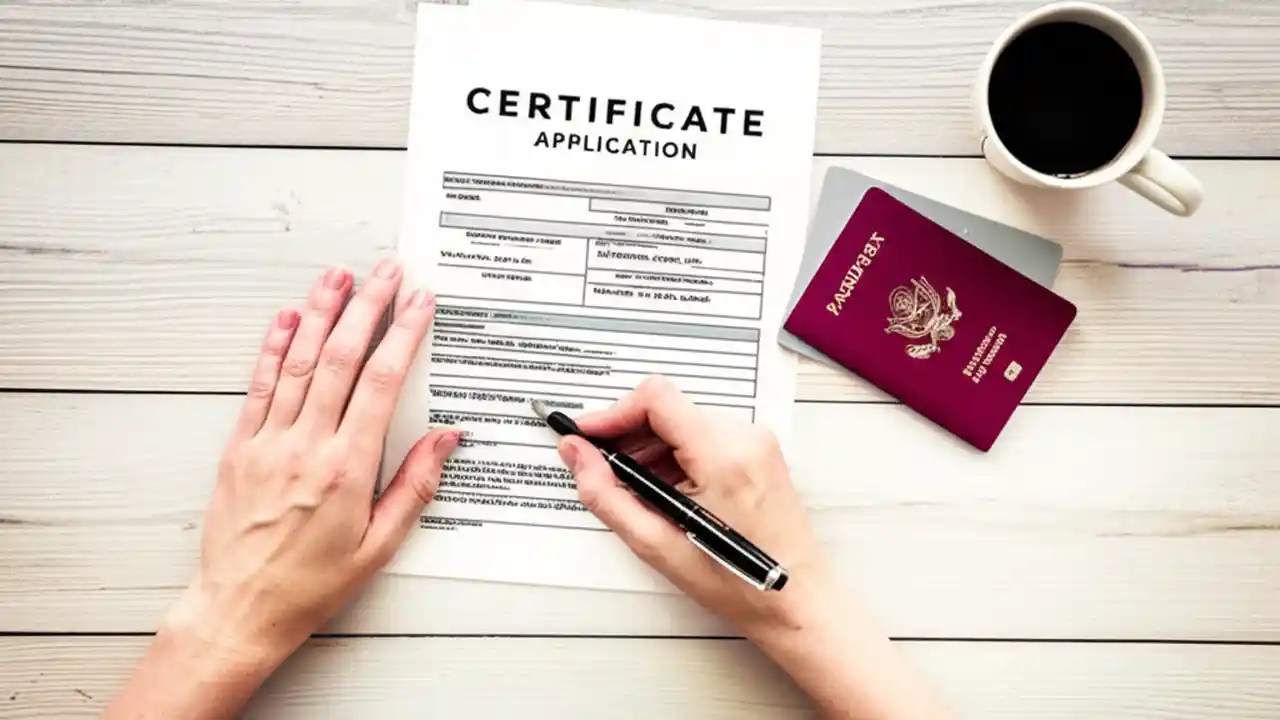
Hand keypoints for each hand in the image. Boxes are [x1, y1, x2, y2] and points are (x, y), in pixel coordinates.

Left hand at [106, 261, 458, 719]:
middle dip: (367, 307)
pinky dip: (272, 346)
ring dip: (321, 313)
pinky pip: (258, 385)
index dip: (403, 335)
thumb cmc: (309, 584)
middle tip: (387, 272)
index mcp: (346, 468)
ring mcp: (268, 442)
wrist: (240, 609)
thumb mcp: (379, 545)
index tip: (419, 305)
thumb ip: (414, 485)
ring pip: (297, 361)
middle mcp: (305, 445)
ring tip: (339, 277)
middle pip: (340, 358)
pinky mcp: (240, 447)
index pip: (381, 383)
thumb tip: (446, 440)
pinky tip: (286, 318)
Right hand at [557, 376, 951, 719]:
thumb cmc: (741, 583)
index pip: (655, 398)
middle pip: (667, 409)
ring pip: (683, 422)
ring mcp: (756, 443)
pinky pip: (704, 436)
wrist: (796, 601)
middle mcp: (745, 439)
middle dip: (629, 436)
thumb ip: (608, 495)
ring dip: (652, 449)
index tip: (589, 435)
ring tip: (640, 492)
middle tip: (604, 470)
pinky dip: (677, 457)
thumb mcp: (658, 545)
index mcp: (722, 456)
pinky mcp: (759, 452)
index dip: (613, 413)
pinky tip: (669, 492)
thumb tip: (578, 456)